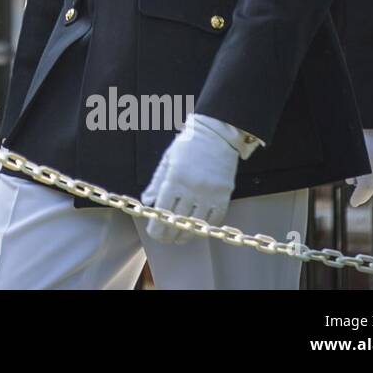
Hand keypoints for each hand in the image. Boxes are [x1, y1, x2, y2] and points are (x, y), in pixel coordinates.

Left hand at [140, 114, 240, 244]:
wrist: (217, 134)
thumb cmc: (188, 144)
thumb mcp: (167, 160)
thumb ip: (156, 182)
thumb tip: (147, 201)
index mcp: (175, 178)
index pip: (163, 210)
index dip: (157, 225)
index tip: (153, 232)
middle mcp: (192, 188)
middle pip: (178, 220)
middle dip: (168, 233)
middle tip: (163, 239)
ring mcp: (210, 193)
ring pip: (196, 223)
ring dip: (186, 234)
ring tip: (178, 238)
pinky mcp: (224, 195)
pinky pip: (215, 218)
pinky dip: (204, 226)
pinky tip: (196, 228)